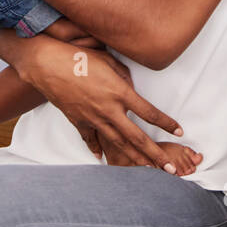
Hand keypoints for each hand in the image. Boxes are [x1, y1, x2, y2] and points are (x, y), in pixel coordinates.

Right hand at [17, 34, 188, 171]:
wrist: (46, 64)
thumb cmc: (79, 56)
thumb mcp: (108, 60)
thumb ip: (124, 76)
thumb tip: (131, 88)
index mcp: (119, 92)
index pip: (149, 112)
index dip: (166, 123)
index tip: (180, 131)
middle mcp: (108, 109)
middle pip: (137, 138)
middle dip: (155, 155)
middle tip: (170, 170)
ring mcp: (92, 118)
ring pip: (117, 143)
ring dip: (134, 158)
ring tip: (147, 170)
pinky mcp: (77, 120)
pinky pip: (90, 138)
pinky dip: (96, 149)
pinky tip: (102, 159)